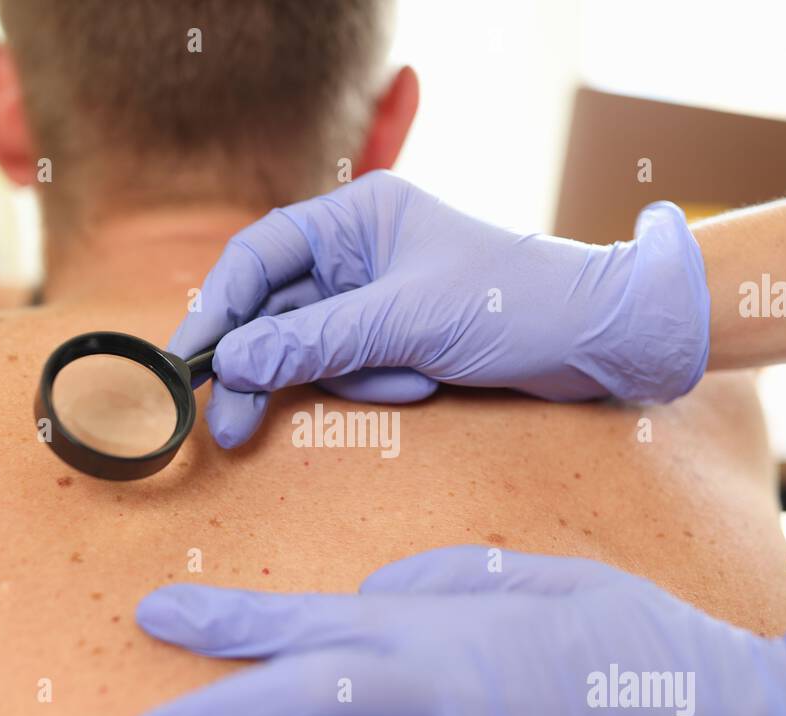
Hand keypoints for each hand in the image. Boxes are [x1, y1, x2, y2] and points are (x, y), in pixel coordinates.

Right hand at [170, 171, 710, 447]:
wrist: (598, 340)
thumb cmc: (514, 302)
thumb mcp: (405, 321)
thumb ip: (313, 342)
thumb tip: (234, 364)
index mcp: (356, 216)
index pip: (258, 256)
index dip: (216, 309)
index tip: (187, 363)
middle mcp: (358, 252)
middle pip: (276, 312)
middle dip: (264, 368)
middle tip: (231, 428)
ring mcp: (376, 298)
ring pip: (313, 350)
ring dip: (349, 379)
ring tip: (408, 380)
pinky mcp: (397, 338)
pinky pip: (353, 370)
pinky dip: (379, 386)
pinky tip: (427, 382)